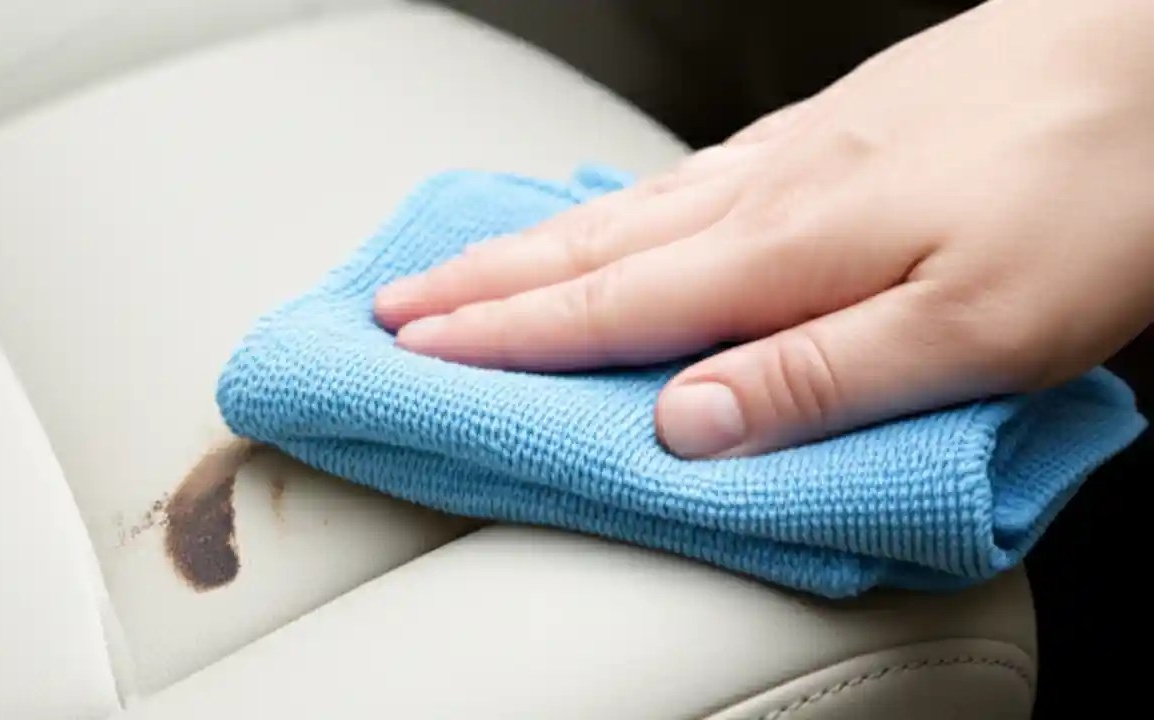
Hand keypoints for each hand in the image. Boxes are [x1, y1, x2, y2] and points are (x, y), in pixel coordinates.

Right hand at [374, 0, 1153, 458]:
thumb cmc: (1092, 187)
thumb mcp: (977, 326)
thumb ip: (822, 378)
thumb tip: (684, 424)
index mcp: (786, 251)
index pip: (608, 308)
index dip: (503, 338)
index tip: (414, 353)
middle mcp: (765, 192)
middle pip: (588, 248)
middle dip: (479, 286)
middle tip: (391, 304)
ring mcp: (791, 153)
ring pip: (625, 207)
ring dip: (529, 245)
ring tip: (461, 269)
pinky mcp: (827, 131)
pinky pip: (681, 179)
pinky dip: (612, 206)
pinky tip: (606, 214)